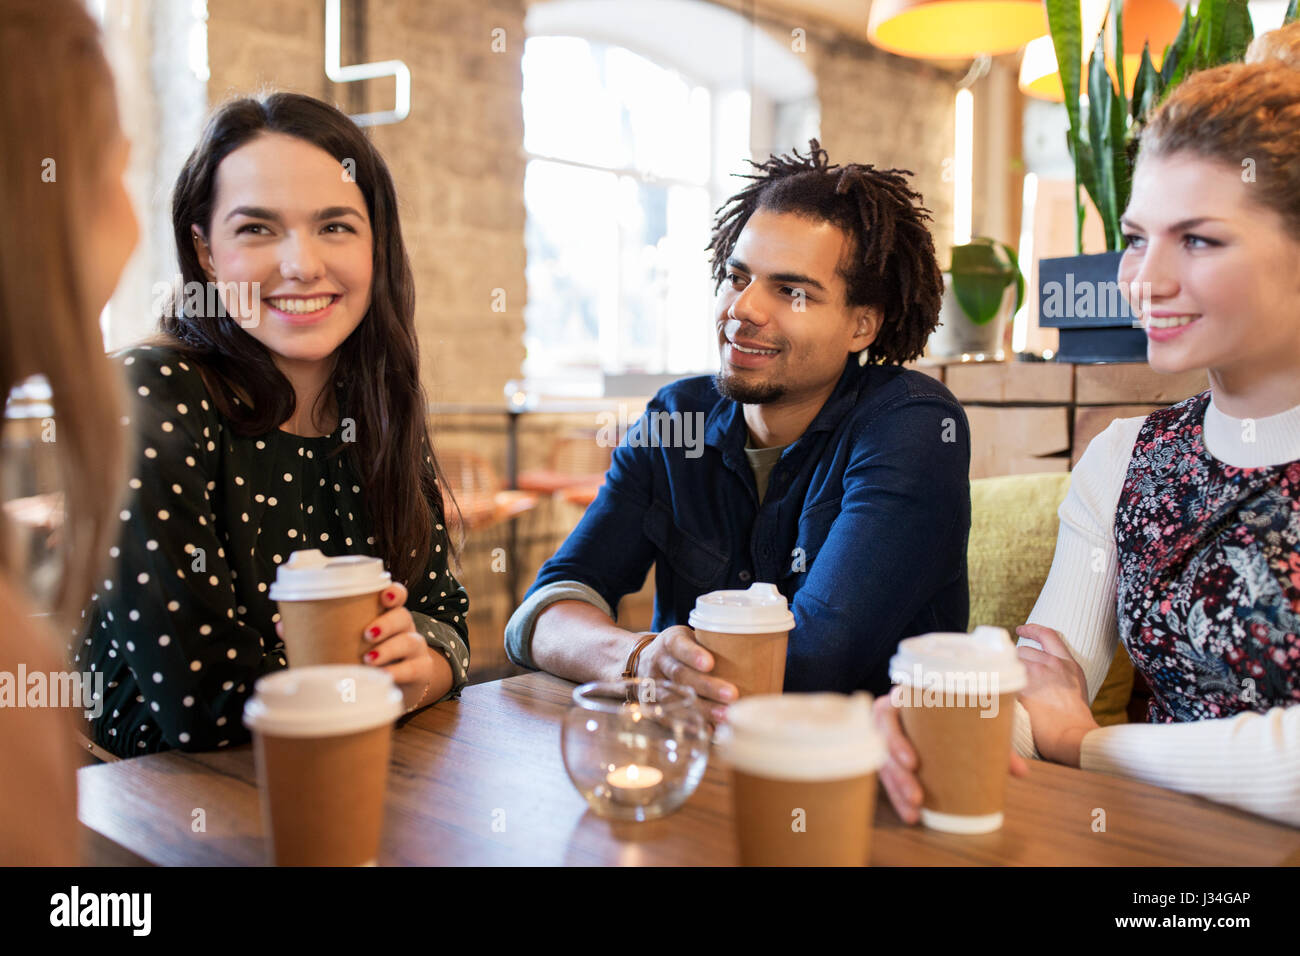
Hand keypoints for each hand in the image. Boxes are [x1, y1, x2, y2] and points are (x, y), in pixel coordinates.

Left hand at [271, 583, 434, 709]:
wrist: (394, 686)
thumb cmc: (365, 658)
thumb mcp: (348, 643)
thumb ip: (319, 633)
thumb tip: (281, 625)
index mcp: (386, 614)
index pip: (397, 595)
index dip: (393, 592)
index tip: (383, 595)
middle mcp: (405, 628)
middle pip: (403, 616)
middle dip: (387, 622)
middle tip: (366, 634)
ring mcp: (416, 649)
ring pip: (410, 641)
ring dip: (389, 649)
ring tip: (368, 659)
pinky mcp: (421, 670)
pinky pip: (415, 668)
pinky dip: (399, 672)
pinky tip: (384, 677)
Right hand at [636, 625, 737, 722]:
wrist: (642, 661)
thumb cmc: (680, 651)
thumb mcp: (689, 638)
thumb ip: (710, 646)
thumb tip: (754, 656)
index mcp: (669, 642)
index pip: (679, 646)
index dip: (693, 655)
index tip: (710, 664)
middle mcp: (658, 663)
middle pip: (680, 675)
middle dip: (706, 686)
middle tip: (732, 695)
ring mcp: (652, 686)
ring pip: (674, 698)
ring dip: (700, 709)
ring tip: (724, 716)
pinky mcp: (651, 705)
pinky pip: (667, 718)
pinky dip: (687, 726)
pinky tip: (706, 731)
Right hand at [873, 693, 1029, 824]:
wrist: (942, 701)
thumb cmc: (953, 706)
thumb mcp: (970, 715)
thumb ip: (992, 739)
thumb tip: (1021, 771)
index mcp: (903, 698)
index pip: (886, 715)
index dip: (895, 740)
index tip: (914, 763)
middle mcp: (889, 717)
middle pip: (882, 746)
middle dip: (898, 775)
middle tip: (917, 797)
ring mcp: (886, 738)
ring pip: (883, 765)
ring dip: (897, 790)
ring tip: (914, 812)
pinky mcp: (889, 756)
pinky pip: (887, 777)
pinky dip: (898, 797)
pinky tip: (911, 814)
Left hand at [1014, 623, 1098, 766]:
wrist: (1075, 735)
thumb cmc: (1077, 719)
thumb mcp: (1076, 688)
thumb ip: (1061, 675)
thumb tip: (1046, 677)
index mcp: (1067, 664)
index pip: (1048, 635)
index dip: (1032, 629)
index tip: (1020, 629)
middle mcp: (1051, 664)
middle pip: (1023, 651)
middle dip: (1016, 661)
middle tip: (1014, 675)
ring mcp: (1036, 675)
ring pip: (1012, 664)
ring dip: (1008, 673)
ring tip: (1009, 686)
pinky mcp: (1022, 688)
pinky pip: (1005, 681)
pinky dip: (1001, 686)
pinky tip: (1000, 694)